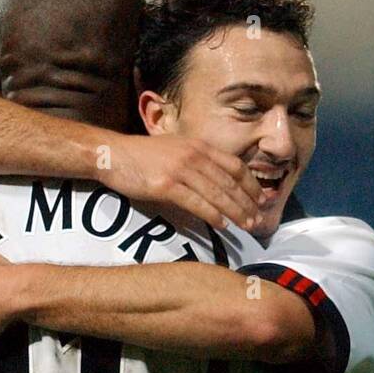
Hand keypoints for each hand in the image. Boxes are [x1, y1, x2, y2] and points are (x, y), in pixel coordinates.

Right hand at [105, 134, 263, 231]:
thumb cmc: (141, 156)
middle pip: (230, 182)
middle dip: (247, 202)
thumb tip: (213, 183)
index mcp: (198, 146)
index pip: (235, 166)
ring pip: (217, 193)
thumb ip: (195, 163)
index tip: (261, 200)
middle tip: (259, 219)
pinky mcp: (166, 185)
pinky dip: (212, 215)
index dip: (251, 184)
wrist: (112, 155)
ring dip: (235, 211)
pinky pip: (196, 202)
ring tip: (247, 226)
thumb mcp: (174, 151)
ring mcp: (180, 170)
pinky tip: (222, 225)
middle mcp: (194, 156)